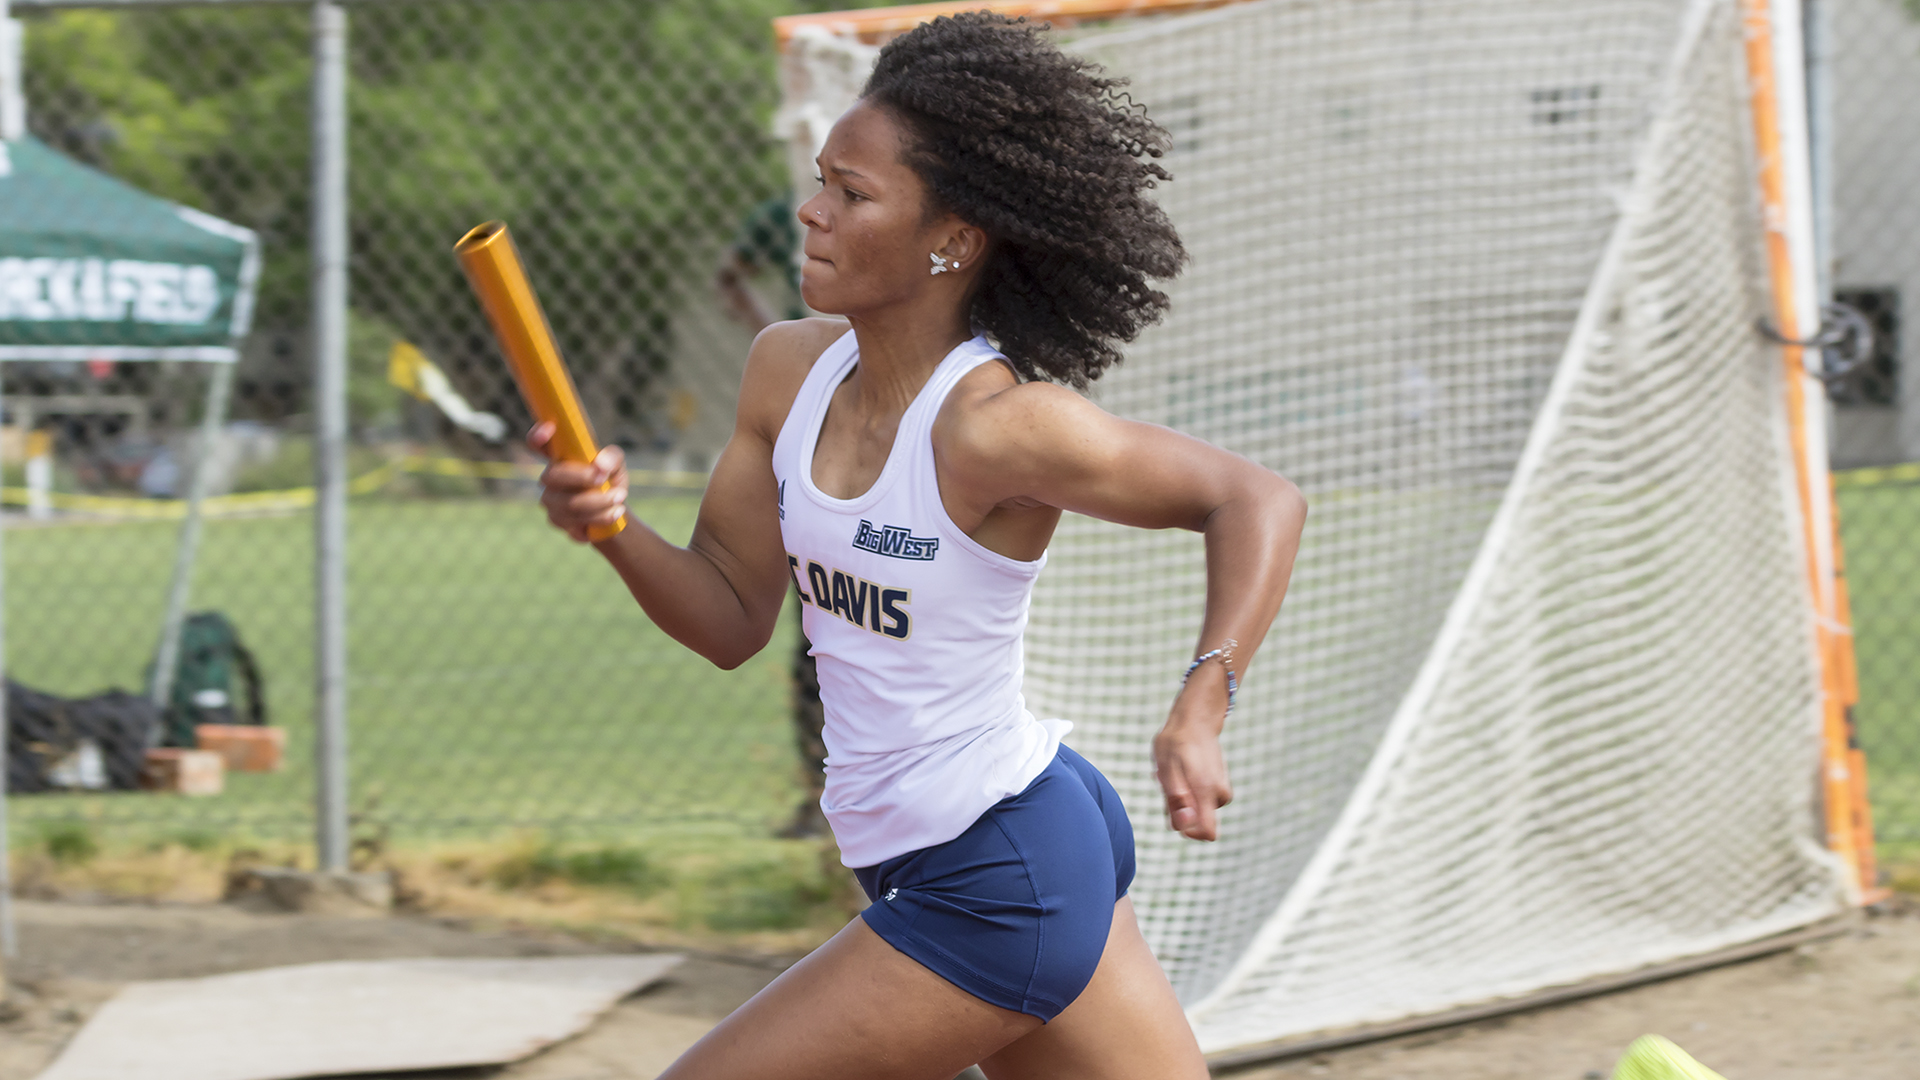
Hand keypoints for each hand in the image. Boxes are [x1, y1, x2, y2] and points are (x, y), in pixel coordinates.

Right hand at [527, 421, 628, 542]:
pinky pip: (574, 522)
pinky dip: (599, 519)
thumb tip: (599, 465)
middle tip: (607, 480)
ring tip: (620, 499)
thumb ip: (612, 457)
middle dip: (584, 478)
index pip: (538, 444)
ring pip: (569, 504)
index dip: (537, 435)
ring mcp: (550, 500)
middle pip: (555, 475)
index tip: (550, 428)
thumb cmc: (610, 479)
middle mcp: (549, 477)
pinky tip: (613, 514)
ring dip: (600, 503)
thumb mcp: (617, 463)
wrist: (614, 510)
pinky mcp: (557, 520)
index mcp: (559, 456)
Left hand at [1153, 684, 1233, 840]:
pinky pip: (1200, 797)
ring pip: (1198, 808)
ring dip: (1182, 798)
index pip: (1209, 833)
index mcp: (1207, 792)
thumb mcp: (1166, 770)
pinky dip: (1188, 789)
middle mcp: (1219, 793)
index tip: (1175, 815)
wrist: (1195, 719)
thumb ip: (1176, 800)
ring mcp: (1220, 787)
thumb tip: (1184, 826)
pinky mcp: (1217, 782)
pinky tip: (1180, 771)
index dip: (1191, 834)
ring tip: (1172, 774)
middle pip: (1200, 821)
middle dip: (1181, 810)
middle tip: (1168, 784)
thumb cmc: (1176, 743)